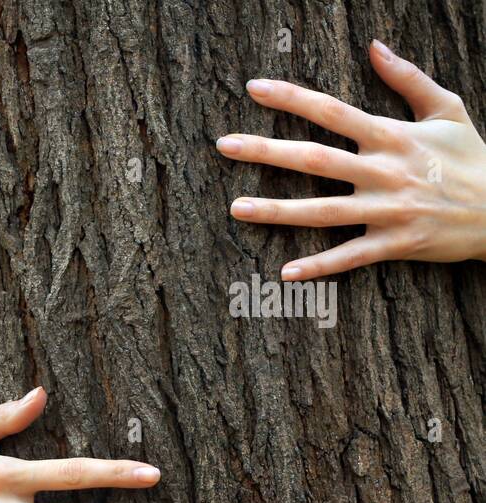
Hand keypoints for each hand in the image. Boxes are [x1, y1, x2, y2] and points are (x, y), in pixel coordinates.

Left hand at [217, 38, 485, 279]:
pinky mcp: (396, 244)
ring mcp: (389, 209)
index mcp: (393, 136)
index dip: (292, 99)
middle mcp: (385, 171)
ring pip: (322, 211)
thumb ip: (408, 79)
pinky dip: (319, 266)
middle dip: (267, 151)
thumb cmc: (472, 158)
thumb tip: (374, 47)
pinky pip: (350, 257)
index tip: (254, 89)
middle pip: (316, 159)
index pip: (333, 111)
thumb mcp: (447, 110)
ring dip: (276, 211)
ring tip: (235, 208)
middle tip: (224, 145)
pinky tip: (285, 272)